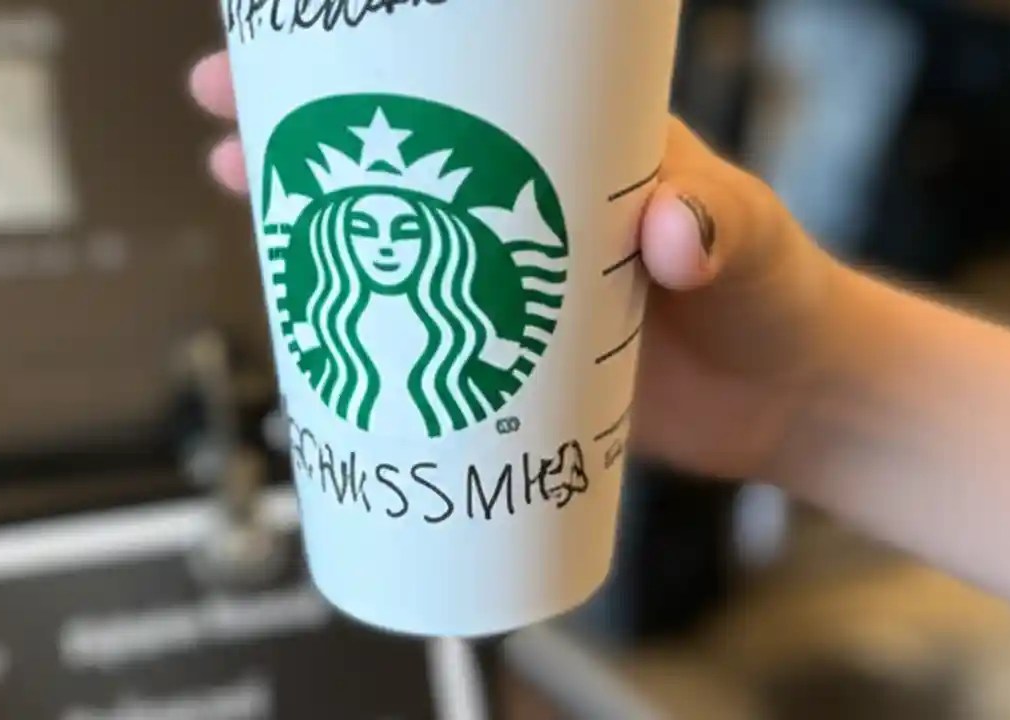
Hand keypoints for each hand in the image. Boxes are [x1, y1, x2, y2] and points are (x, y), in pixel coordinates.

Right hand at [189, 51, 844, 480]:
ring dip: (315, 212)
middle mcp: (525, 200)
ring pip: (391, 229)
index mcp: (575, 145)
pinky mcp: (505, 347)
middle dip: (311, 125)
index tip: (293, 46)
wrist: (787, 398)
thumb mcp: (752, 240)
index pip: (466, 79)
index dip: (378, 59)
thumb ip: (719, 226)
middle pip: (401, 146)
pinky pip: (415, 319)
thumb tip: (666, 231)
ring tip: (237, 192)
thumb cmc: (778, 296)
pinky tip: (307, 319)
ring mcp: (506, 273)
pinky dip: (359, 315)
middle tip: (222, 115)